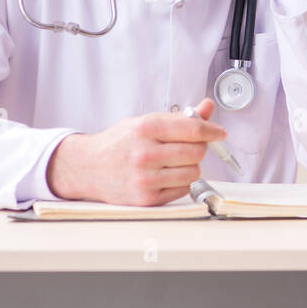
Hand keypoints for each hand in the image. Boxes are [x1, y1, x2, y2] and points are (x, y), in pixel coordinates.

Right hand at [46, 98, 228, 205]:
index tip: (219, 132)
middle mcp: (145, 154)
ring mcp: (146, 178)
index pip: (194, 130)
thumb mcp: (146, 122)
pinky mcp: (147, 199)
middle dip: (198, 148)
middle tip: (186, 147)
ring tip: (173, 162)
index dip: (212, 130)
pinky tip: (164, 176)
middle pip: (197, 152)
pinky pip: (183, 189)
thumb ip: (179, 118)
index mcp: (146, 128)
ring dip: (189, 167)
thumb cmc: (118, 143)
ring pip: (193, 172)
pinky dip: (179, 182)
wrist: (87, 168)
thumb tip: (207, 108)